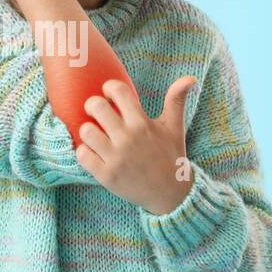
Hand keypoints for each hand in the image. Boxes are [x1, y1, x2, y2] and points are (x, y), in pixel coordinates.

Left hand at [74, 77, 199, 214]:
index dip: (109, 88)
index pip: (117, 90)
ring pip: (85, 130)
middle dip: (93, 105)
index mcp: (142, 123)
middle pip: (95, 106)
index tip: (110, 96)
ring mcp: (116, 158)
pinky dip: (84, 152)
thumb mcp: (175, 127)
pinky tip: (93, 152)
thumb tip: (189, 78)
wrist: (171, 194)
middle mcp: (128, 138)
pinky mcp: (106, 176)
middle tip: (96, 113)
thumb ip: (177, 100)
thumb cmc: (171, 156)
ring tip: (95, 134)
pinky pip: (82, 155)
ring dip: (87, 130)